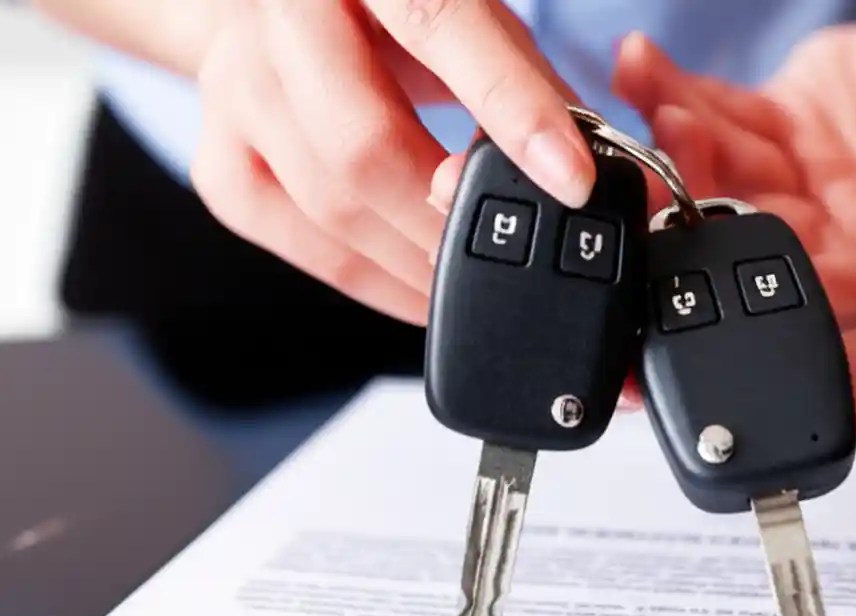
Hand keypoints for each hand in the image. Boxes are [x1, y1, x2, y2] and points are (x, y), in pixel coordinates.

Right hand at [191, 0, 593, 323]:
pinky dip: (366, 279)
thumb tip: (579, 166)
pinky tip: (417, 290)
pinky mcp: (218, 156)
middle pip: (363, 141)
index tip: (573, 179)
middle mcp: (282, 18)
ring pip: (328, 201)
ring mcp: (235, 89)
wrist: (276, 10)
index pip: (440, 27)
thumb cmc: (390, 11)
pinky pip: (292, 238)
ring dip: (414, 260)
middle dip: (449, 213)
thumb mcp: (467, 10)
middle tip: (513, 249)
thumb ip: (520, 76)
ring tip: (478, 280)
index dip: (513, 110)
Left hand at [614, 0, 855, 431]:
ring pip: (727, 215)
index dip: (836, 390)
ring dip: (678, 179)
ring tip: (663, 123)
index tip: (766, 411)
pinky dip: (674, 108)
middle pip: (779, 295)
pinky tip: (646, 74)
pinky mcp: (782, 150)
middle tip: (660, 231)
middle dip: (708, 271)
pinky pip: (716, 140)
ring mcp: (818, 207)